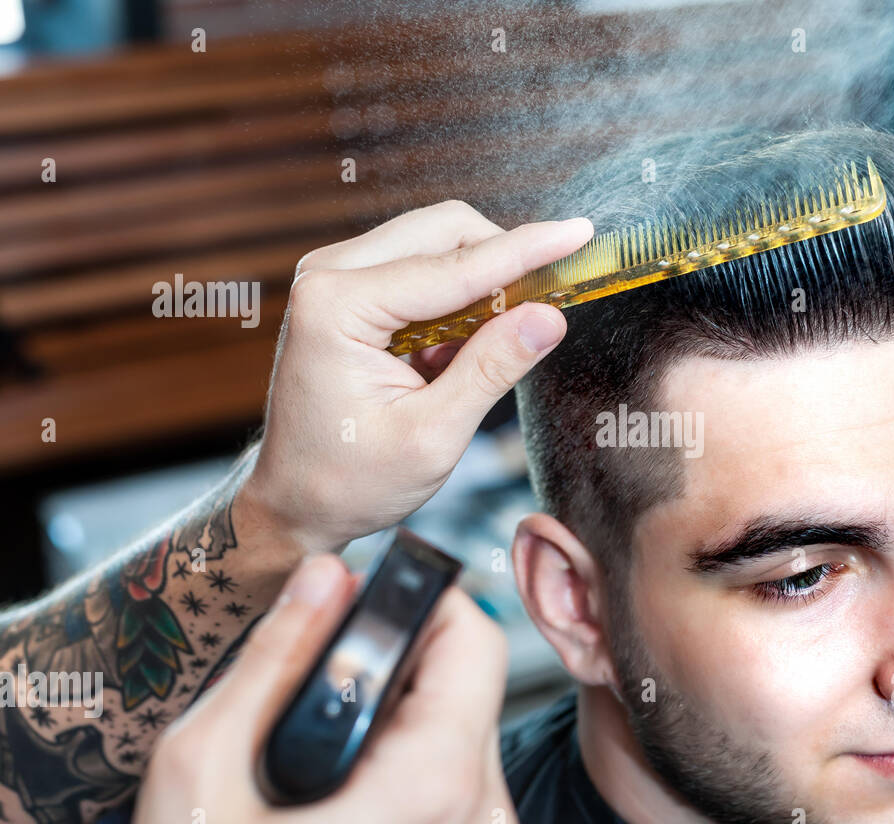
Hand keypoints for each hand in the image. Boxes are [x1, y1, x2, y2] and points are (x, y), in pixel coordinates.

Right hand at [127, 553, 518, 823]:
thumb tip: (327, 575)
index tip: (367, 595)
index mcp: (433, 785)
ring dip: (406, 705)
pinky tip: (347, 775)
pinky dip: (413, 751)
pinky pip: (459, 773)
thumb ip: (275, 658)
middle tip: (327, 668)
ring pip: (466, 724)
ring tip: (328, 734)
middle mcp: (479, 819)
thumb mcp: (206, 765)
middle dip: (404, 654)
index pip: (476, 637)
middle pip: (472, 680)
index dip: (423, 597)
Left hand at [243, 202, 592, 552]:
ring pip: (436, 242)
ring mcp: (335, 276)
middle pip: (445, 231)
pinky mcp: (349, 288)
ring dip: (483, 279)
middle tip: (552, 300)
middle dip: (505, 258)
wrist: (294, 501)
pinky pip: (422, 267)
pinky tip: (460, 350)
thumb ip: (492, 369)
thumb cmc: (349, 480)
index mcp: (336, 307)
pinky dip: (458, 296)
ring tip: (499, 342)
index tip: (579, 233)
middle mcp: (328, 275)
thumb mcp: (433, 436)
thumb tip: (550, 316)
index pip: (453, 266)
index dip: (525, 250)